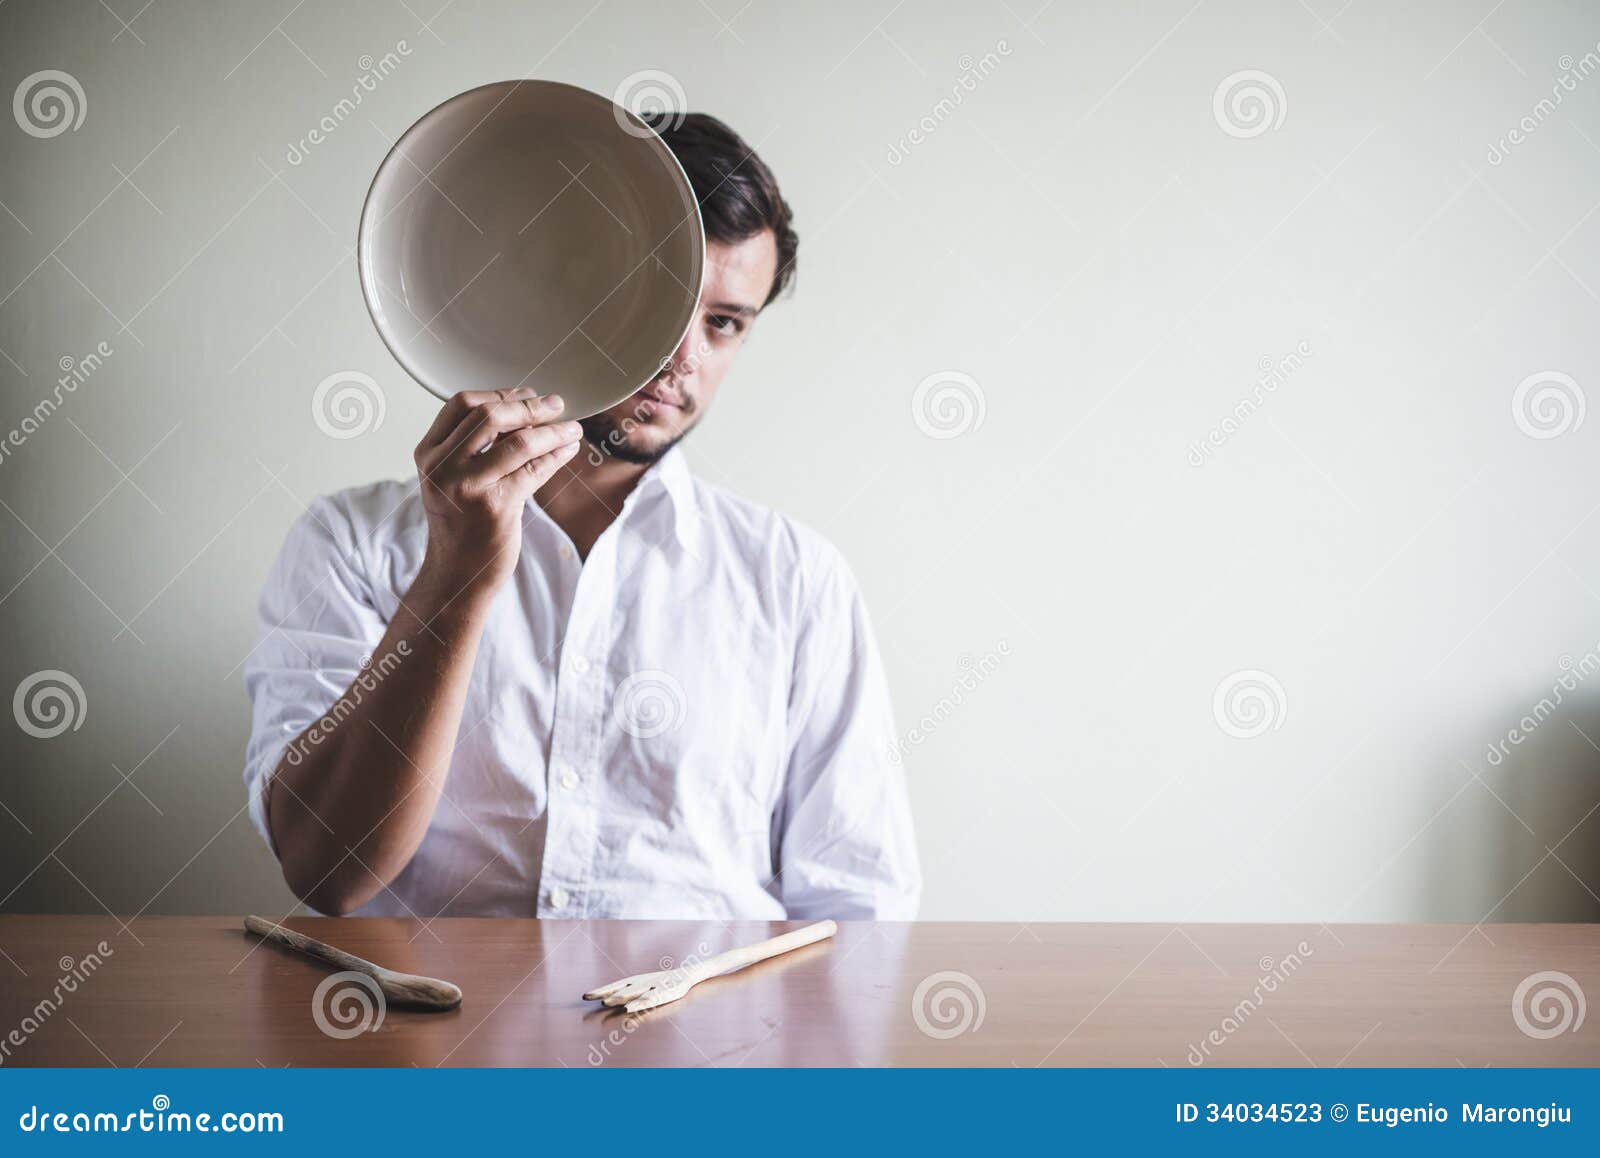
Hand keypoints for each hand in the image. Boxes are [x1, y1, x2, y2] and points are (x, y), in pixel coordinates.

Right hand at [411, 387, 581, 605]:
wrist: (458, 573)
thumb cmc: (462, 524)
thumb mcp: (453, 478)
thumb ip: (475, 445)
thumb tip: (524, 409)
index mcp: (428, 452)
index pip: (462, 404)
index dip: (499, 393)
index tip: (527, 394)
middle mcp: (442, 466)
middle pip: (490, 416)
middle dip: (529, 406)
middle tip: (555, 404)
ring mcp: (467, 486)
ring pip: (519, 442)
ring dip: (552, 431)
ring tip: (572, 427)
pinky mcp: (495, 506)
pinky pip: (534, 470)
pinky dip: (556, 455)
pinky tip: (569, 449)